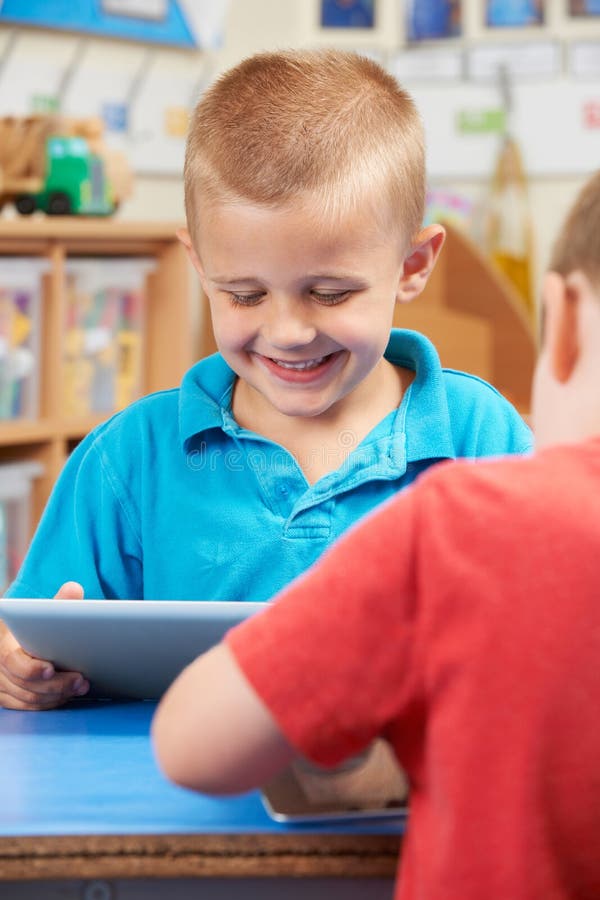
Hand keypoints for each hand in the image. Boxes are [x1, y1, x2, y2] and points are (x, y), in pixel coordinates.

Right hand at [0, 582, 89, 709]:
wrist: (19, 639)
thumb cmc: (32, 625)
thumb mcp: (41, 612)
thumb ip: (58, 602)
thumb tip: (74, 588)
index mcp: (3, 644)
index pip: (12, 662)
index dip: (31, 669)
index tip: (51, 668)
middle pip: (25, 685)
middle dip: (55, 684)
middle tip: (80, 680)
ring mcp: (1, 685)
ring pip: (29, 698)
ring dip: (57, 695)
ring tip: (81, 686)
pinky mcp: (8, 698)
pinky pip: (29, 706)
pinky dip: (50, 703)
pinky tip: (68, 695)